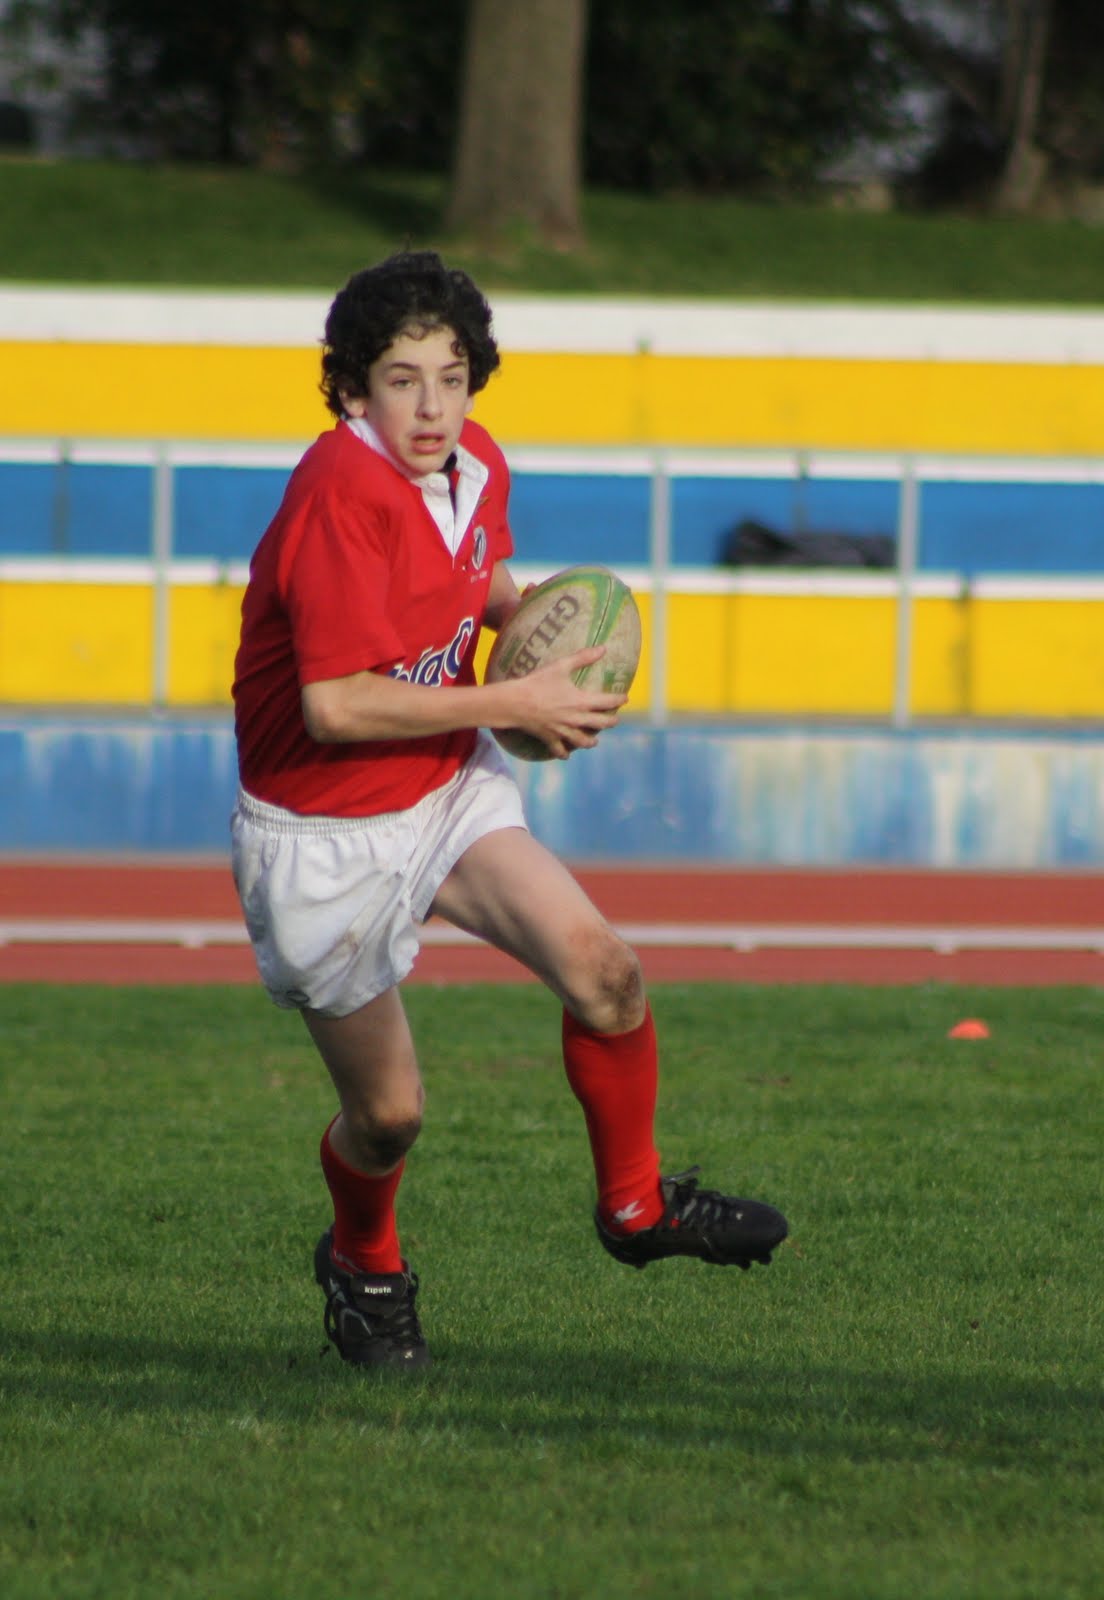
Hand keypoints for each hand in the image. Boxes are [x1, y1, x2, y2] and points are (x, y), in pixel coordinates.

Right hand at [503, 646, 626, 759]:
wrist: (516, 702)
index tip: (625, 698)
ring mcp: (563, 730)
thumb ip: (583, 657)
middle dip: (610, 722)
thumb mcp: (561, 666)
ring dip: (590, 742)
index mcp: (581, 701)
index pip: (607, 702)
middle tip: (615, 721)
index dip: (618, 700)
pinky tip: (566, 756)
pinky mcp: (550, 737)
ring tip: (594, 742)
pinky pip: (559, 750)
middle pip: (600, 724)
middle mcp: (576, 719)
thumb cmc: (538, 682)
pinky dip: (563, 754)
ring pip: (582, 741)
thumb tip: (603, 648)